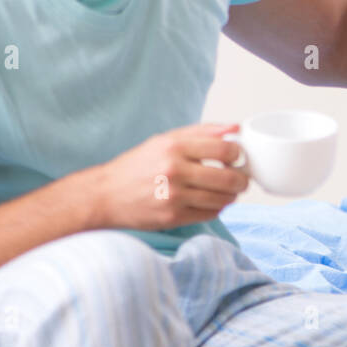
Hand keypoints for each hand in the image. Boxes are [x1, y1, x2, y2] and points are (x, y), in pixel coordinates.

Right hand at [91, 123, 251, 231]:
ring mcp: (173, 197)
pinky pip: (209, 214)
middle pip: (228, 178)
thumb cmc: (138, 165)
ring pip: (222, 199)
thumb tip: (235, 128)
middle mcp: (174, 171)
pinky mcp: (172, 217)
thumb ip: (202, 132)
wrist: (105, 195)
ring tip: (228, 192)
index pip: (225, 150)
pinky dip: (216, 209)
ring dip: (231, 196)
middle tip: (241, 179)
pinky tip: (211, 202)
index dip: (238, 155)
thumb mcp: (165, 140)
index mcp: (174, 147)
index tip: (237, 158)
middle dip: (241, 180)